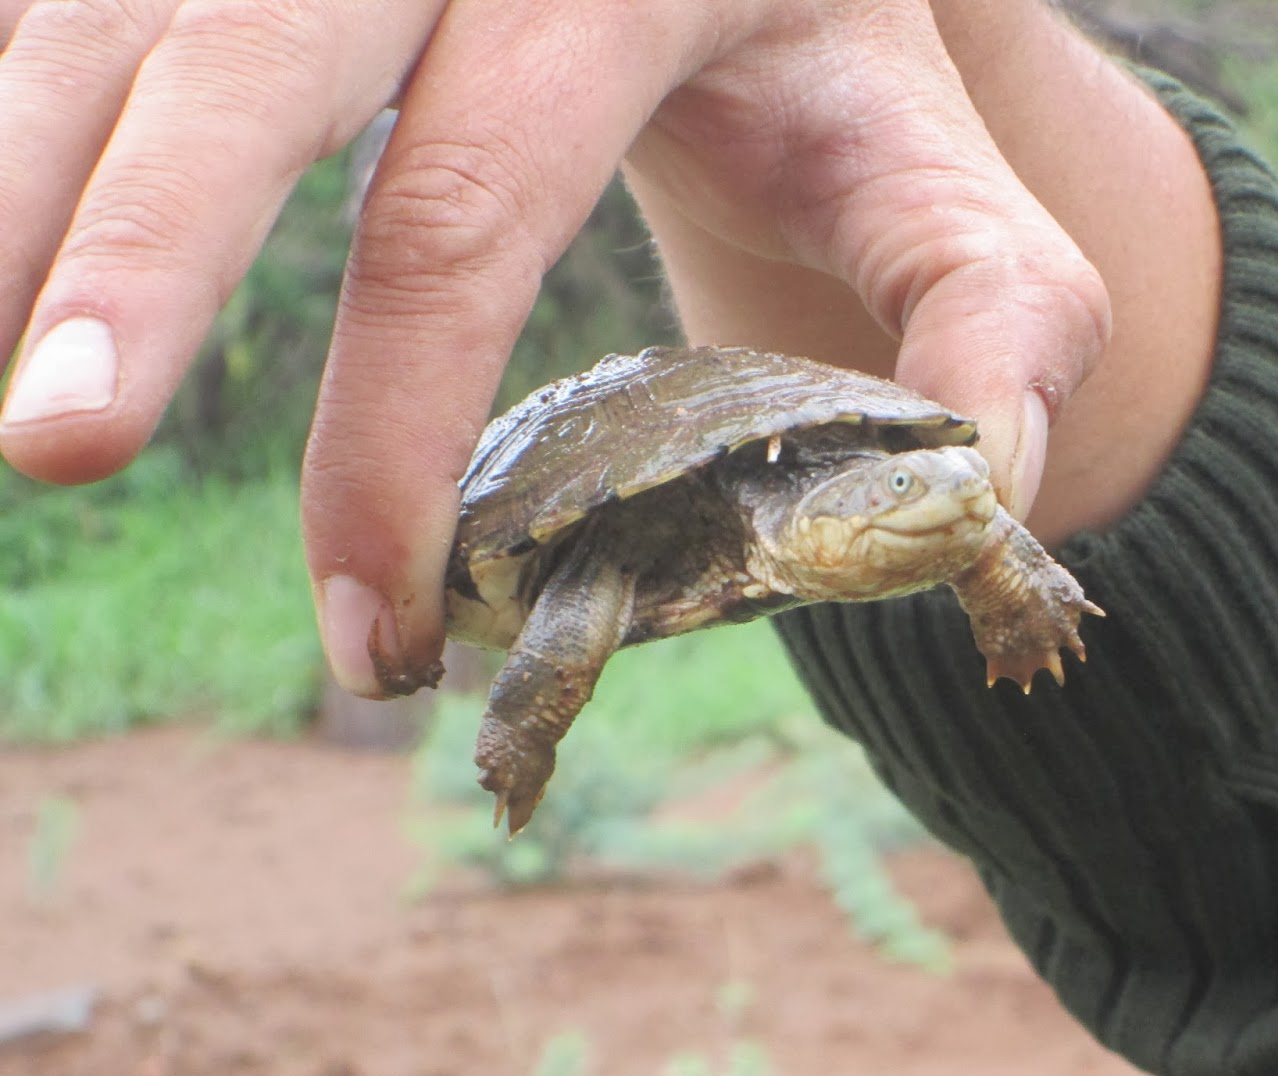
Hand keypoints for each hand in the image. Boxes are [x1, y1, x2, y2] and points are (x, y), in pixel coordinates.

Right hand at [0, 0, 1108, 696]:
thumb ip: (996, 322)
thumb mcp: (941, 174)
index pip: (467, 206)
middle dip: (128, 261)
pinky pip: (99, 6)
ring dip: (19, 184)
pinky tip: (6, 237)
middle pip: (247, 65)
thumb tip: (982, 506)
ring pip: (121, 13)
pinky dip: (28, 116)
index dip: (392, 426)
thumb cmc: (835, 64)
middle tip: (47, 449)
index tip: (373, 627)